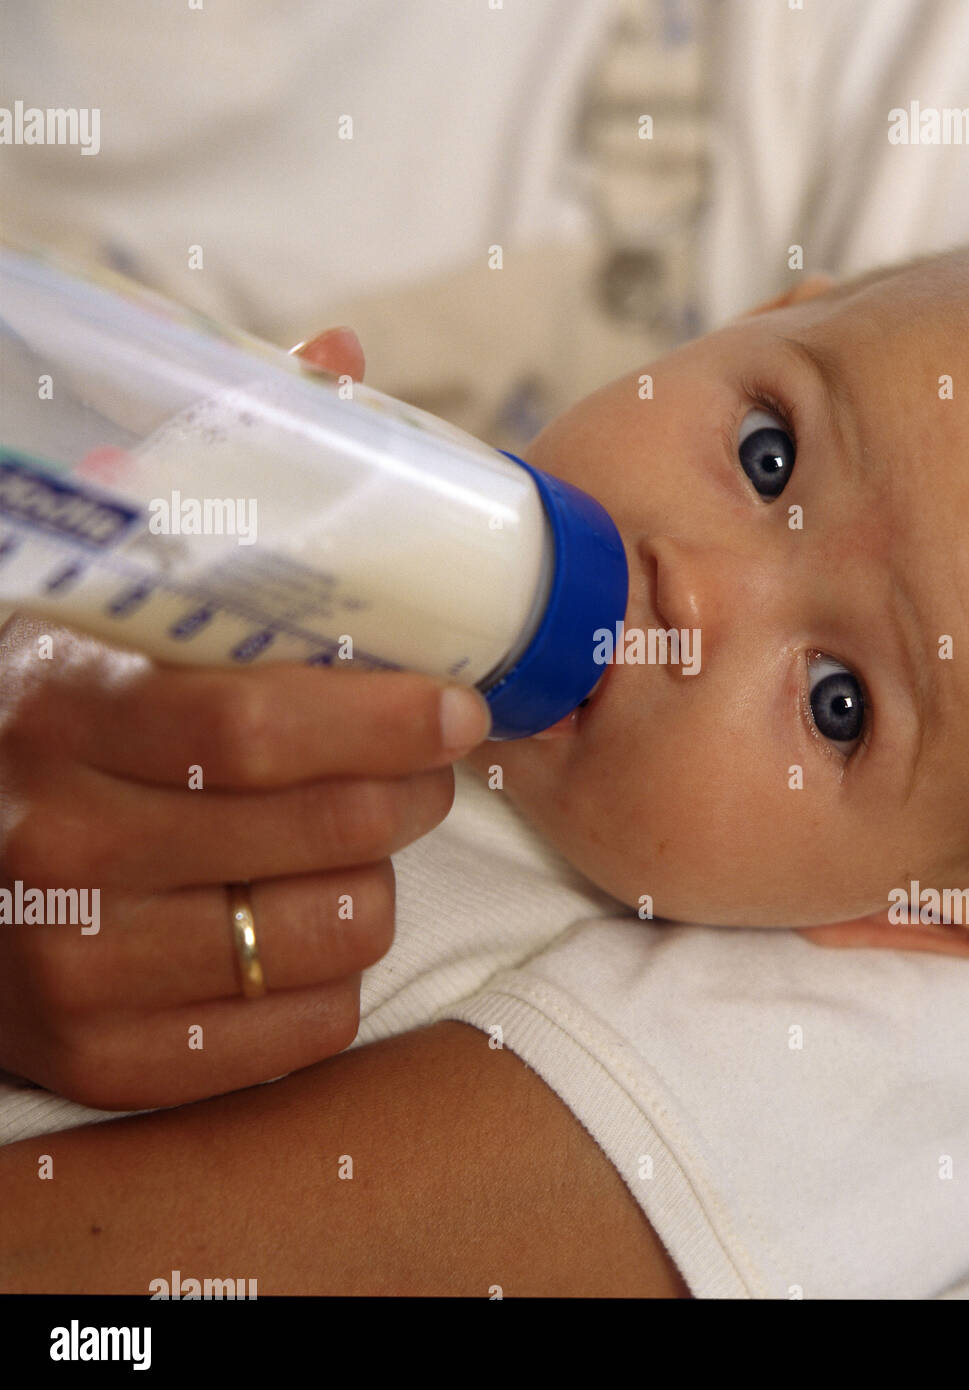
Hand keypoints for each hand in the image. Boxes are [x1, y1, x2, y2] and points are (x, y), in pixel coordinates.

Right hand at [0, 328, 491, 1109]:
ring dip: (377, 881)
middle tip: (424, 764)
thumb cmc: (51, 712)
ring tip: (351, 841)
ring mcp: (70, 969)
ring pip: (327, 934)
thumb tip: (335, 357)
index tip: (458, 705)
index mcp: (60, 708)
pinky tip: (305, 926)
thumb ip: (221, 479)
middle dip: (409, 793)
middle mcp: (51, 846)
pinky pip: (299, 1034)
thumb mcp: (104, 593)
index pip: (252, 726)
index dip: (382, 719)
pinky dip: (336, 980)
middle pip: (317, 832)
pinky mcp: (100, 1062)